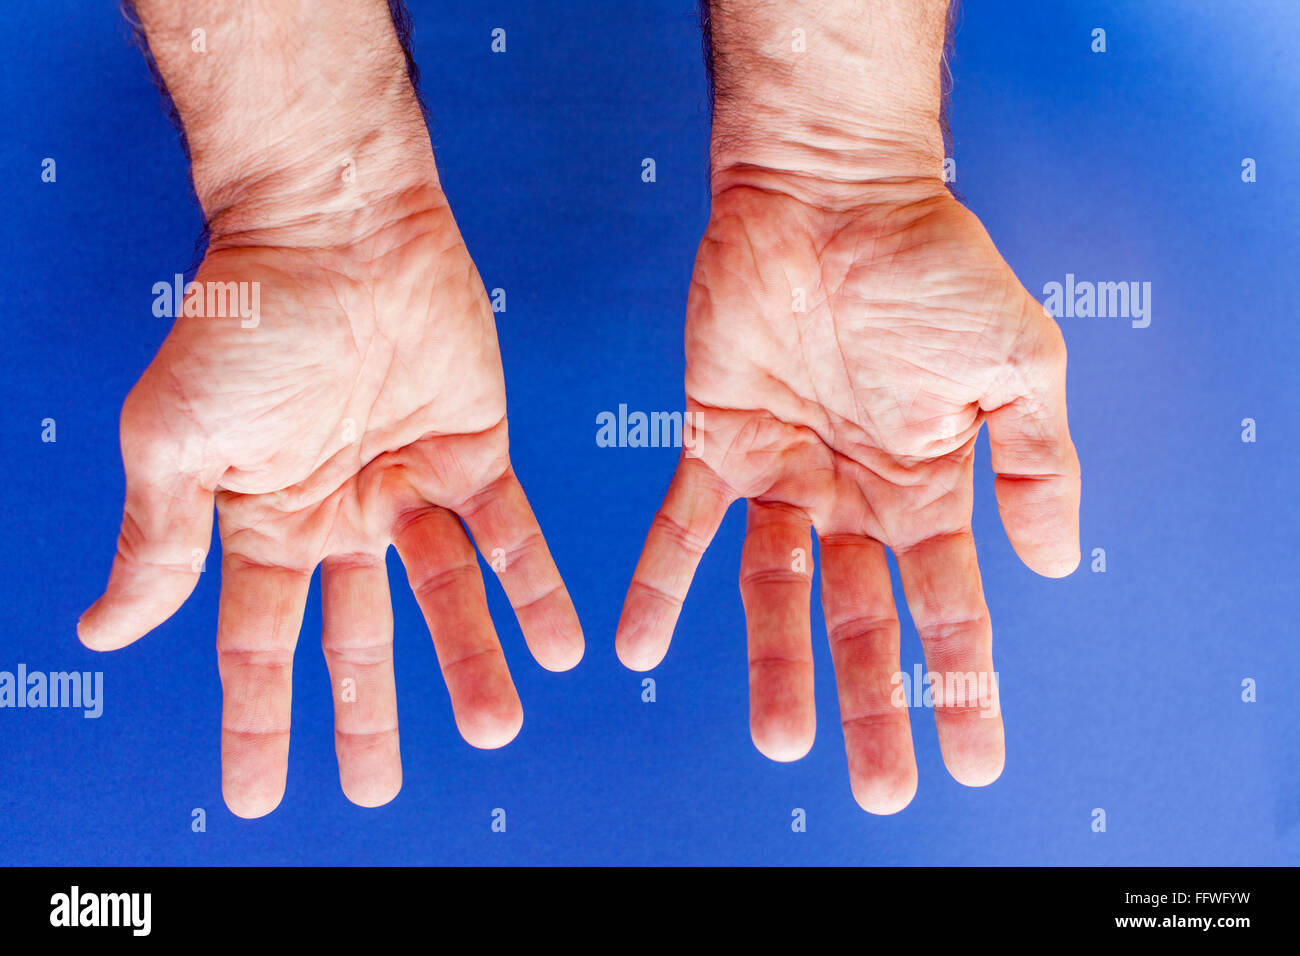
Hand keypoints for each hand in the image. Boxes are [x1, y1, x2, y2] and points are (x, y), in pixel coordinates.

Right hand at [78, 184, 582, 817]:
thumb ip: (160, 540)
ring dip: (470, 662)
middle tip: (376, 790)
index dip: (258, 723)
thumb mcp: (175, 441)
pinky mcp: (476, 452)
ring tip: (496, 727)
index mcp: (263, 522)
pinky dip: (534, 588)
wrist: (333, 228)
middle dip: (366, 714)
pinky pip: (510, 534)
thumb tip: (105, 633)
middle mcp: (339, 516)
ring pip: (445, 597)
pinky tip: (560, 644)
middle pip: (355, 637)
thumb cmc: (245, 322)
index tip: (258, 798)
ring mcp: (410, 487)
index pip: (256, 645)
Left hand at [616, 178, 1079, 812]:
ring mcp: (784, 474)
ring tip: (782, 741)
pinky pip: (682, 528)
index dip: (965, 689)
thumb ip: (1040, 465)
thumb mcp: (1019, 366)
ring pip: (776, 592)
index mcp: (929, 485)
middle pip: (865, 621)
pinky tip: (638, 647)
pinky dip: (661, 585)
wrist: (832, 193)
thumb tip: (1056, 565)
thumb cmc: (930, 266)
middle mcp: (855, 495)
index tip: (974, 764)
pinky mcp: (716, 442)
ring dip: (777, 666)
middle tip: (878, 790)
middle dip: (875, 704)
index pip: (952, 608)